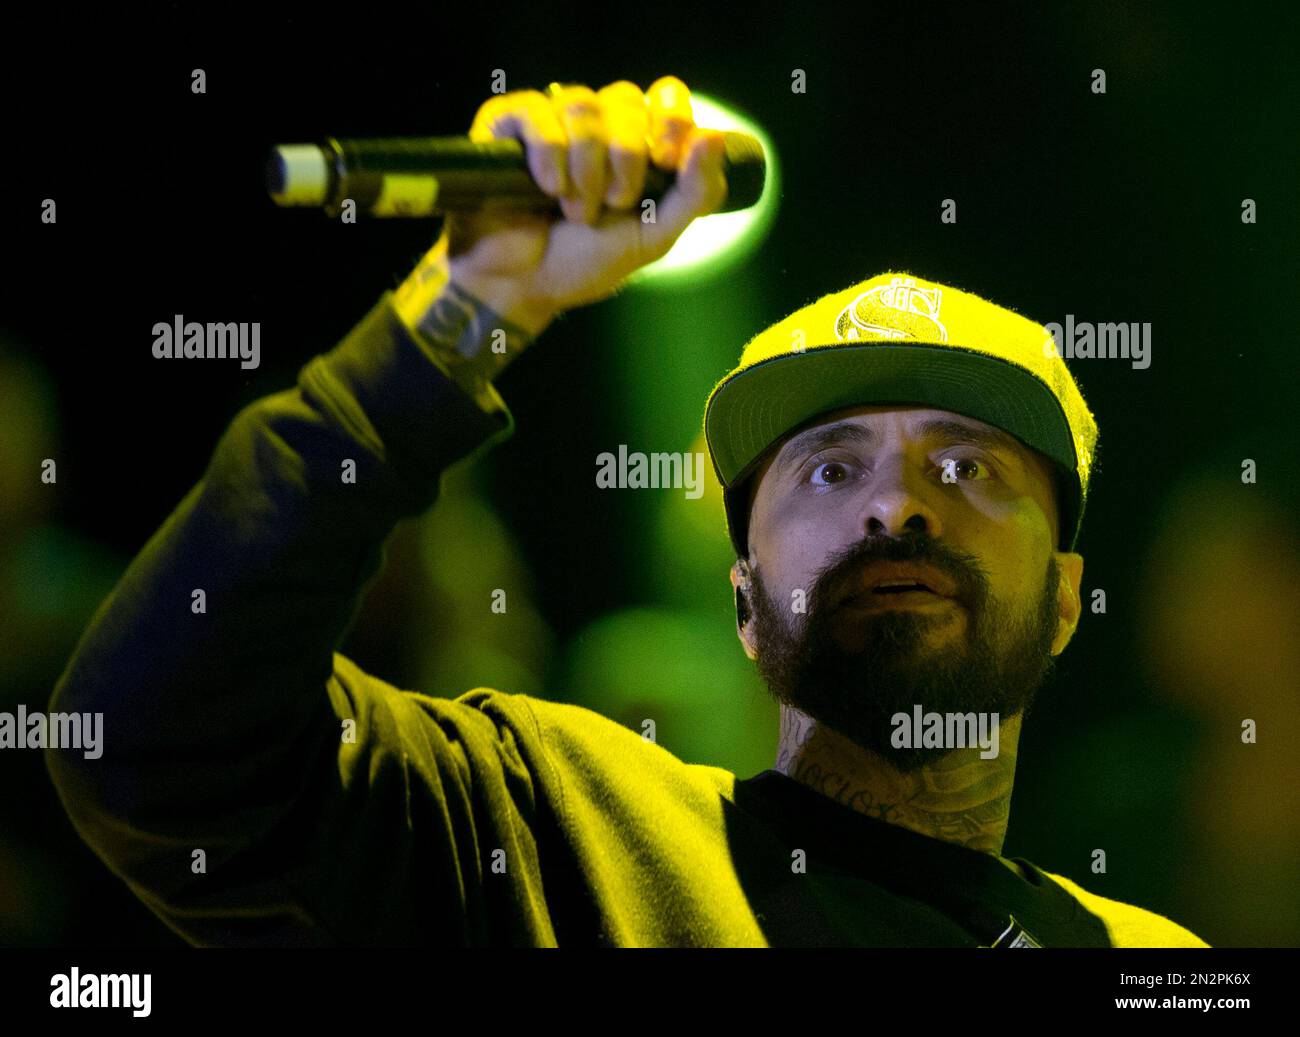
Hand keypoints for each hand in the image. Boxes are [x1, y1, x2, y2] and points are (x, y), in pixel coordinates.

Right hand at [435, 77, 728, 333]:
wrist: (522, 287)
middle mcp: (595, 124)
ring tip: (575, 211)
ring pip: (583, 105)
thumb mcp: (653, 237)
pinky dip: (549, 152)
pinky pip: (537, 110)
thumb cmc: (584, 264)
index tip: (667, 161)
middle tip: (612, 204)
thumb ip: (694, 194)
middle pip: (625, 100)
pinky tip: (548, 187)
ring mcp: (550, 120)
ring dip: (586, 167)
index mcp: (634, 144)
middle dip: (626, 158)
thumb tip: (714, 136)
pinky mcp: (507, 123)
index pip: (665, 97)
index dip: (671, 120)